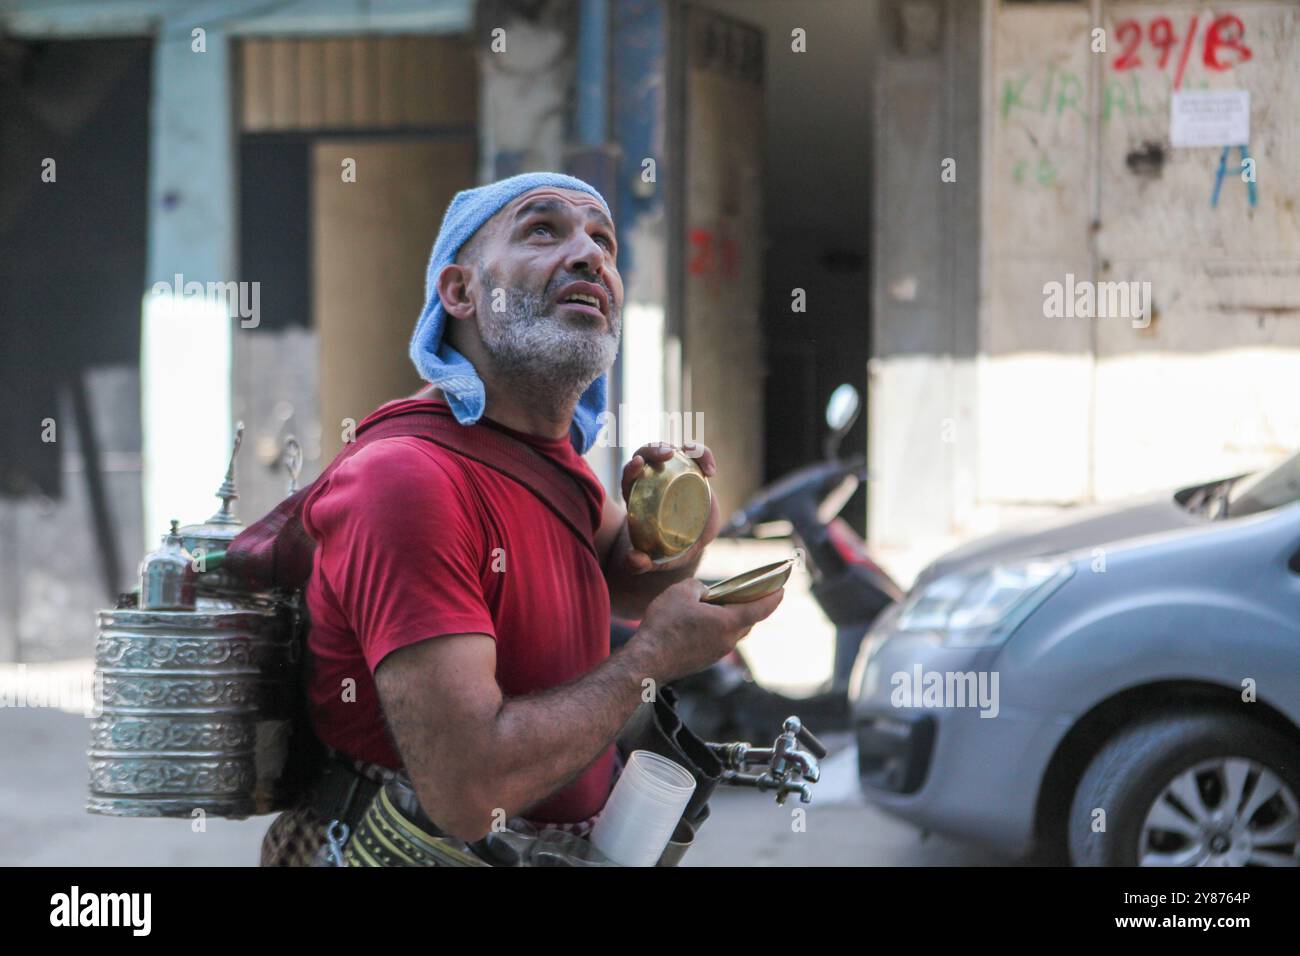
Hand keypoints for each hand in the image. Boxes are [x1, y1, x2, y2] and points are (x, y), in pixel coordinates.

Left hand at [620, 441, 720, 574]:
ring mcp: (673, 472)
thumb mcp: (656, 559)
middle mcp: (653, 479)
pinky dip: (702, 455)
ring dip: (681, 448)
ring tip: (693, 455)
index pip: (629, 477)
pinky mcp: (693, 470)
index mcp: (638, 496)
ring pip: (672, 450)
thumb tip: (634, 561)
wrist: (692, 544)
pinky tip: (711, 471)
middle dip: (653, 449)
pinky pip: (696, 455)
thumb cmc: (668, 549)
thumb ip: (641, 564)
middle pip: (647, 455)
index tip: (639, 465)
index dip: (631, 468)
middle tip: (667, 454)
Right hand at [630, 578, 783, 683]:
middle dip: (749, 605)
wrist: (647, 660)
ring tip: (718, 603)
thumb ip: (699, 586)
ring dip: (731, 618)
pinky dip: (717, 628)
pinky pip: (718, 640)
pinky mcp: (705, 660)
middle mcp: (728, 641)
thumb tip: (704, 593)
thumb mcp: (682, 591)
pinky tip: (701, 621)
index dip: (773, 596)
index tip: (781, 589)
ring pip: (732, 632)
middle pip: (747, 621)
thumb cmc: (665, 625)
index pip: (761, 608)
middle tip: (746, 591)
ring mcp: (717, 654)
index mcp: (729, 622)